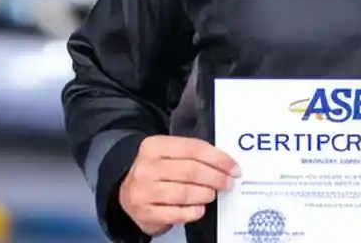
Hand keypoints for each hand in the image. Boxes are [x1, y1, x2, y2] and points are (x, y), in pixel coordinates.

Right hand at [118, 135, 241, 235]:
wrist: (126, 193)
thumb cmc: (156, 172)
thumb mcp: (167, 155)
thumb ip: (191, 155)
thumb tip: (226, 164)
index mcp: (154, 146)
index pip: (193, 148)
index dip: (218, 158)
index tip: (234, 168)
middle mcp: (146, 167)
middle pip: (190, 170)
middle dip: (215, 178)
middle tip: (227, 183)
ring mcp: (143, 190)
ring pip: (184, 192)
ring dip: (205, 194)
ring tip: (212, 195)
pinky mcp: (145, 212)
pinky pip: (176, 214)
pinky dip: (193, 212)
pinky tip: (199, 209)